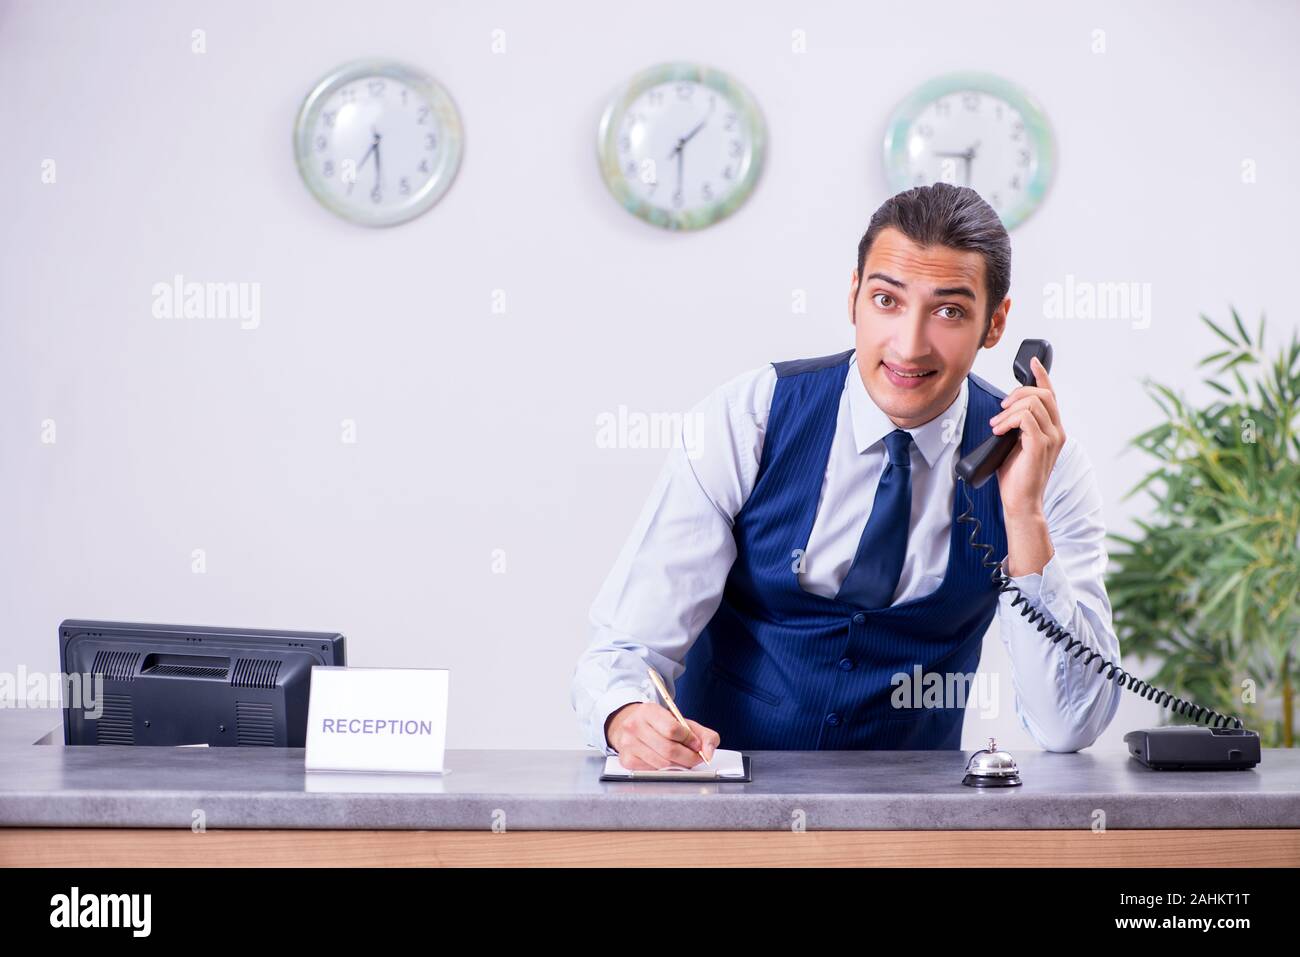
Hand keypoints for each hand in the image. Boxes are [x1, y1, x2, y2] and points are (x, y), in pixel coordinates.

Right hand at [605, 702, 719, 769]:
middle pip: (669, 750)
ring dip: (678, 765)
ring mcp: (628, 744)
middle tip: (696, 758)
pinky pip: (653, 771)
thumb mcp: (682, 722)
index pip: (673, 729)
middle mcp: (634, 726)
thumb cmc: (659, 724)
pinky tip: (668, 762)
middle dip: (688, 757)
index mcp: (649, 711)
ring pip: (662, 764)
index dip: (690, 740)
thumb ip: (704, 734)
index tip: (697, 744)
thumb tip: (709, 753)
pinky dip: (665, 770)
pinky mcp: (627, 760)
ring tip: (683, 760)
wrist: (632, 725)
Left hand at [987, 355, 1063, 519]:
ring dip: (1009, 410)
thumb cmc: (1016, 476)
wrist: (1020, 501)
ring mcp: (1051, 438)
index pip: (1051, 395)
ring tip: (997, 424)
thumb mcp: (1015, 444)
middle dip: (1018, 393)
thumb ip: (1017, 426)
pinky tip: (998, 430)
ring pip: (1033, 403)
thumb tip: (1006, 411)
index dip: (1042, 375)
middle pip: (1043, 394)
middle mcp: (1056, 431)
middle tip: (1002, 407)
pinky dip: (1008, 420)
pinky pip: (1026, 418)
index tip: (1031, 362)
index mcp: (1052, 429)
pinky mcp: (1040, 446)